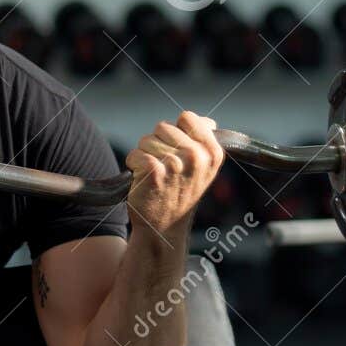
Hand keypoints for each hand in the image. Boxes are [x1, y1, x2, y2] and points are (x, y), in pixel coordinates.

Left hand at [125, 111, 223, 237]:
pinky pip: (136, 153)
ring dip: (144, 155)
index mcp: (212, 152)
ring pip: (146, 140)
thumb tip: (206, 121)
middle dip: (157, 144)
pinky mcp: (155, 172)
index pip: (187, 117)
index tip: (177, 150)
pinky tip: (143, 179)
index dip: (176, 131)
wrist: (164, 227)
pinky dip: (133, 164)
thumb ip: (204, 142)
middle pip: (163, 127)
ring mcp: (176, 164)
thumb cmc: (180, 194)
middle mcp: (197, 157)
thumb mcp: (203, 169)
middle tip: (164, 168)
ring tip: (155, 175)